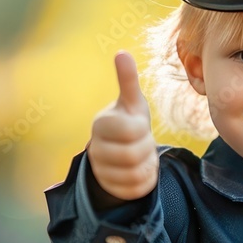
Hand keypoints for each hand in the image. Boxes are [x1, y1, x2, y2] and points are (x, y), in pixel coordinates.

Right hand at [87, 51, 158, 200]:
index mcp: (101, 124)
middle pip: (133, 155)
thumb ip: (127, 80)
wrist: (120, 151)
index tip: (140, 127)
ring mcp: (100, 170)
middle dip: (146, 149)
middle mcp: (95, 148)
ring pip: (135, 174)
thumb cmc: (128, 121)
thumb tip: (122, 53)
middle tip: (144, 143)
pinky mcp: (110, 189)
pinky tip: (139, 170)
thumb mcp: (132, 102)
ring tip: (141, 155)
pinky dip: (145, 180)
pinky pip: (135, 189)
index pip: (130, 130)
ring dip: (147, 164)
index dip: (142, 130)